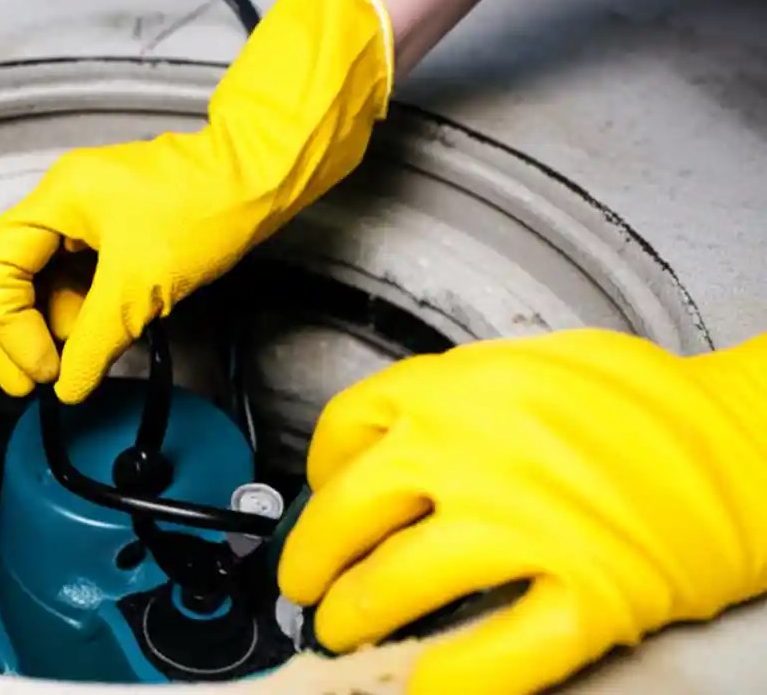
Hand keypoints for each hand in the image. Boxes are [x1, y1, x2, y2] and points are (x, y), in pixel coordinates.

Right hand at [0, 0, 393, 402]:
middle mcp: (60, 204)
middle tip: (29, 385)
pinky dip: (79, 316)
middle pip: (7, 274)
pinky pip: (77, 280)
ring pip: (43, 282)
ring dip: (49, 328)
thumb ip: (95, 340)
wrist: (260, 177)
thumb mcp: (140, 286)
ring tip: (67, 370)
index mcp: (56, 199)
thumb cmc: (203, 212)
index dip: (6, 325)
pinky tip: (89, 347)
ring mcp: (85, 218)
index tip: (40, 370)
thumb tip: (69, 386)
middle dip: (13, 333)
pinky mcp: (113, 235)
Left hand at [278, 329, 766, 694]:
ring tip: (347, 630)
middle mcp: (474, 454)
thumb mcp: (525, 366)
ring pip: (400, 586)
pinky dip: (447, 682)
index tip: (321, 498)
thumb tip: (384, 453)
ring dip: (359, 619)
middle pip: (350, 516)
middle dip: (314, 560)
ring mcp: (526, 527)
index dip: (320, 474)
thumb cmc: (642, 405)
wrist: (747, 442)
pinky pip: (491, 657)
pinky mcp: (585, 595)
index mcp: (457, 390)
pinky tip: (422, 684)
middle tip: (307, 587)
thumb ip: (450, 403)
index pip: (345, 431)